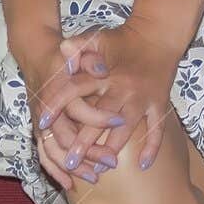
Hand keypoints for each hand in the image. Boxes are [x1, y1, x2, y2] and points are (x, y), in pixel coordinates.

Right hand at [14, 36, 124, 189]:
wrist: (36, 56)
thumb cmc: (60, 58)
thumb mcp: (74, 51)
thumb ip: (88, 59)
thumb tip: (102, 69)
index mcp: (56, 91)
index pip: (77, 110)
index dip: (98, 117)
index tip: (120, 121)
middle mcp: (45, 111)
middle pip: (65, 139)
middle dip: (89, 152)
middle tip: (113, 161)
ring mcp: (39, 124)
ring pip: (53, 153)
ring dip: (74, 167)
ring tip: (96, 177)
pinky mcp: (38, 132)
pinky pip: (44, 157)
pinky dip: (55, 172)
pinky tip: (70, 184)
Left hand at [58, 17, 182, 172]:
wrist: (158, 34)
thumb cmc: (123, 39)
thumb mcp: (96, 37)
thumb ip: (77, 45)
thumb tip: (61, 53)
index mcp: (105, 72)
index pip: (76, 89)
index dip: (58, 104)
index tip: (43, 123)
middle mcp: (124, 87)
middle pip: (100, 117)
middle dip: (85, 140)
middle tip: (70, 161)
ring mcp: (144, 98)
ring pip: (127, 129)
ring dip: (112, 148)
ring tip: (99, 170)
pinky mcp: (160, 104)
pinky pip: (158, 129)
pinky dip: (152, 148)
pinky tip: (143, 165)